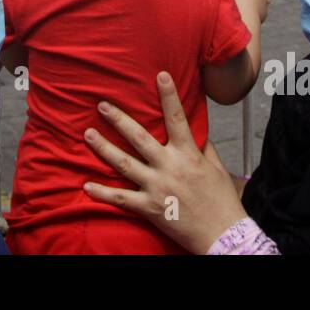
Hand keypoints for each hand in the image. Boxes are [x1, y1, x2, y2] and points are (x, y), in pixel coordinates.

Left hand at [83, 72, 247, 254]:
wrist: (224, 235)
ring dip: (103, 148)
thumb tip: (194, 128)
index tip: (160, 75)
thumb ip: (202, 146)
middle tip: (102, 105)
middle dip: (119, 119)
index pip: (177, 119)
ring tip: (88, 134)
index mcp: (188, 154)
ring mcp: (157, 187)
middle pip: (139, 138)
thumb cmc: (221, 200)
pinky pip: (120, 199)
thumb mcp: (216, 168)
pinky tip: (86, 186)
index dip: (169, 96)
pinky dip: (102, 193)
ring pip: (123, 164)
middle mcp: (169, 167)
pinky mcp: (149, 208)